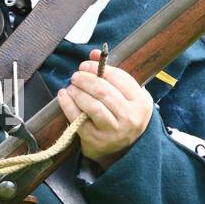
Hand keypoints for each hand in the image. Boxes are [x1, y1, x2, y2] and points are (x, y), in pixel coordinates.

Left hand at [57, 50, 152, 168]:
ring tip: (71, 86)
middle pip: (104, 91)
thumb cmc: (124, 116)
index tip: (85, 64)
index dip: (99, 68)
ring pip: (92, 105)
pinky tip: (64, 96)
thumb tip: (93, 53)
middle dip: (86, 79)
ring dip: (77, 92)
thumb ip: (112, 74)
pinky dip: (68, 105)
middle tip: (75, 76)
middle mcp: (130, 117)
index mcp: (140, 102)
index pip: (119, 78)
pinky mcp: (96, 140)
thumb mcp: (127, 95)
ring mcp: (113, 131)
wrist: (123, 150)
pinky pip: (79, 119)